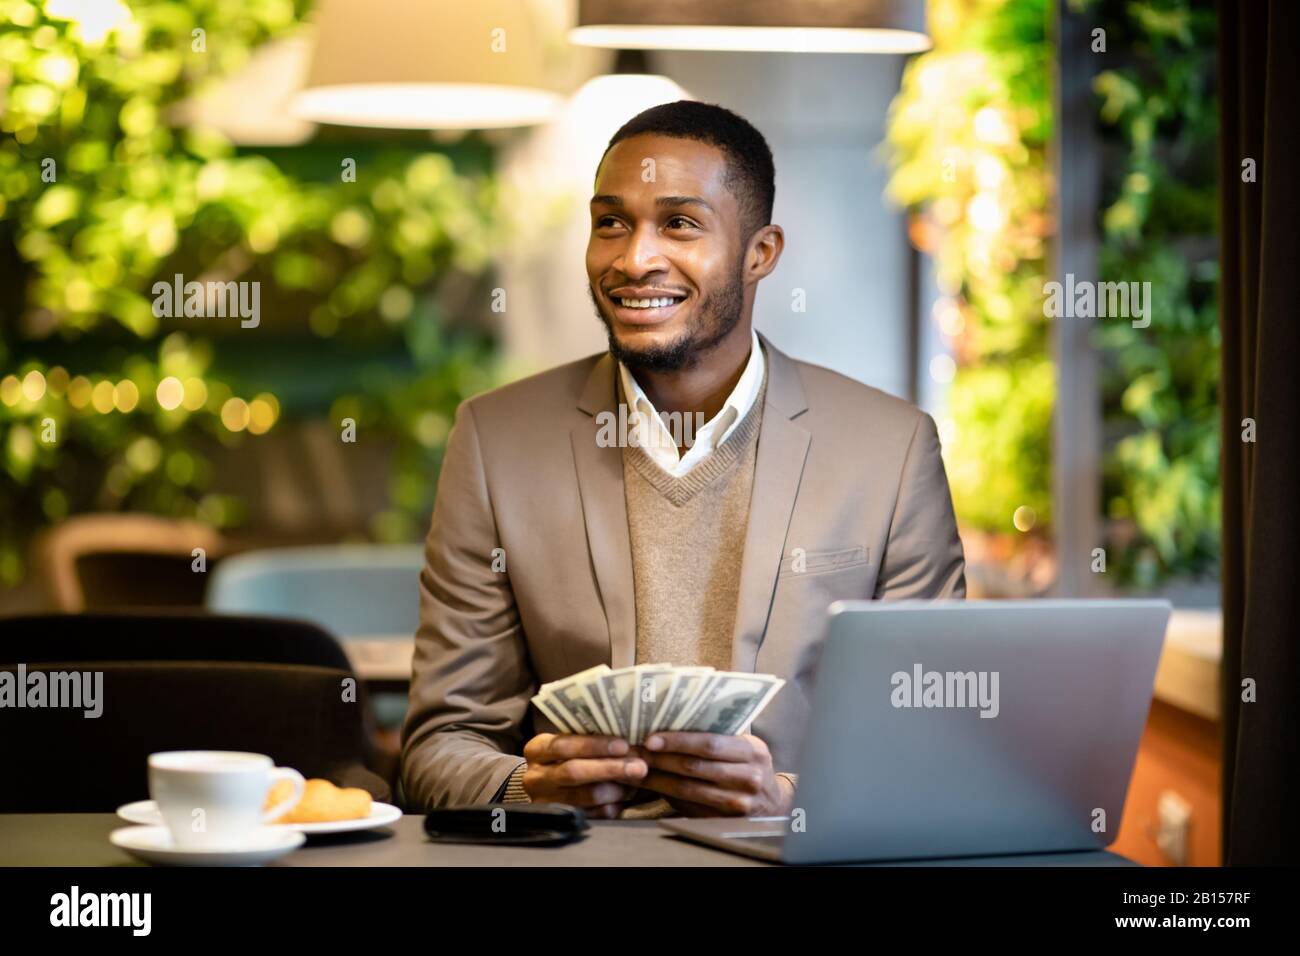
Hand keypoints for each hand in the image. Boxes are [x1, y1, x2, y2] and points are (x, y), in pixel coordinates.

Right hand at [520, 733, 647, 818]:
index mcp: (536, 750)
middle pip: (575, 772)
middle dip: (610, 768)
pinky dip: (613, 805)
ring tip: (636, 780)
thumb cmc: (565, 755)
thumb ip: (588, 738)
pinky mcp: (560, 821)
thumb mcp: (567, 742)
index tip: (623, 745)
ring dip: (617, 788)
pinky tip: (624, 795)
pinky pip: (594, 815)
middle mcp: (536, 777)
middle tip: (639, 766)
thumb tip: (627, 739)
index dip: (594, 745)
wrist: (544, 785)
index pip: (563, 745)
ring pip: (587, 796)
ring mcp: (546, 802)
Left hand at [635, 732, 793, 816]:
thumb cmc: (750, 765)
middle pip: (695, 767)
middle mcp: (748, 778)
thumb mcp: (745, 745)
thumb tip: (672, 722)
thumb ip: (718, 735)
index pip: (710, 744)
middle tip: (635, 751)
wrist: (772, 803)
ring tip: (636, 768)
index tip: (651, 738)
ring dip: (657, 779)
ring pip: (688, 790)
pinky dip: (666, 796)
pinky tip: (651, 786)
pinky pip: (689, 807)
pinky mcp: (724, 821)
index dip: (678, 741)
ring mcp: (737, 803)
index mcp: (752, 751)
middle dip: (660, 759)